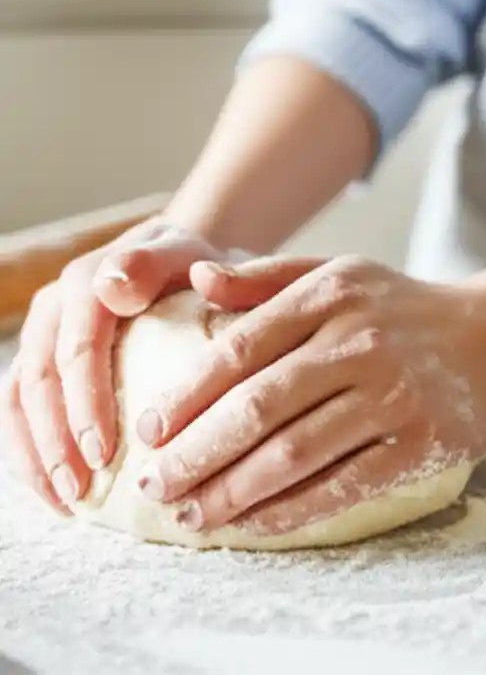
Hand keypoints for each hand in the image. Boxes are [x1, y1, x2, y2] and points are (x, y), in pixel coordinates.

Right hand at [0, 218, 241, 510]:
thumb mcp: (190, 255)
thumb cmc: (196, 265)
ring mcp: (43, 334)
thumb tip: (117, 288)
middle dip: (56, 440)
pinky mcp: (41, 359)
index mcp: (90, 281)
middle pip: (39, 381)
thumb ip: (157, 265)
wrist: (180, 255)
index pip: (78, 349)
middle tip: (83, 489)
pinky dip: (31, 453)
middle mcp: (55, 307)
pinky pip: (18, 410)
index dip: (85, 403)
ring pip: (19, 399)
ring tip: (67, 500)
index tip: (105, 453)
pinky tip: (57, 495)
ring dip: (37, 454)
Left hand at [132, 255, 485, 535]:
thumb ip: (268, 279)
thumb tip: (198, 280)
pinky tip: (254, 525)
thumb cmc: (406, 310)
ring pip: (293, 454)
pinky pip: (342, 485)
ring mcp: (394, 395)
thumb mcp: (341, 272)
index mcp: (332, 296)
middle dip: (196, 455)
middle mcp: (361, 342)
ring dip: (232, 492)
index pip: (239, 350)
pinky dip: (290, 511)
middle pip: (257, 408)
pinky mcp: (421, 442)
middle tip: (156, 485)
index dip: (186, 395)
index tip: (149, 429)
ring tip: (191, 515)